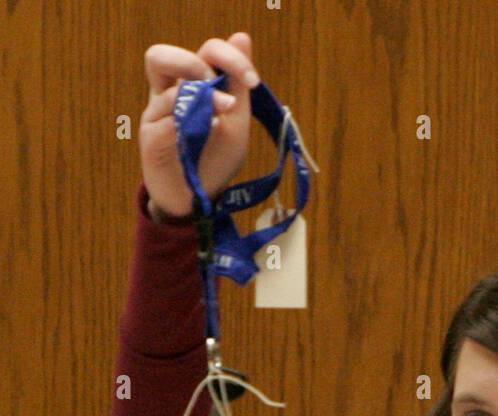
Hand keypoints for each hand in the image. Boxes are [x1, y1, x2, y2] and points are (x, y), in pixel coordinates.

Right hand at [140, 31, 258, 217]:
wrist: (201, 203)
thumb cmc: (216, 161)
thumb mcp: (236, 123)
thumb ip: (237, 85)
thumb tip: (241, 36)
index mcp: (190, 88)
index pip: (201, 53)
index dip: (228, 55)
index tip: (252, 80)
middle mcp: (167, 96)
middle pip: (161, 55)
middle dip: (194, 61)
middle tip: (217, 84)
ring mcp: (155, 116)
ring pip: (160, 79)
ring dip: (195, 88)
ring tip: (220, 112)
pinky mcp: (151, 139)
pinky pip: (165, 118)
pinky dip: (190, 119)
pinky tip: (208, 132)